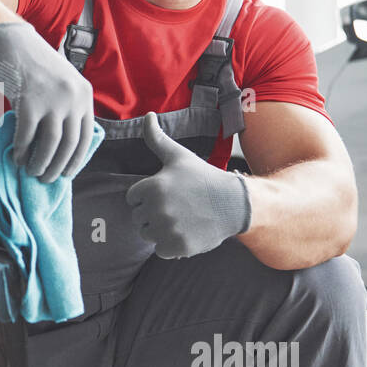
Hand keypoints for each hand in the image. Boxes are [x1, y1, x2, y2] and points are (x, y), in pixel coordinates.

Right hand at [0, 21, 94, 181]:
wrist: (13, 43)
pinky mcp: (29, 102)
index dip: (75, 160)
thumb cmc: (35, 66)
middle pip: (69, 144)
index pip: (85, 136)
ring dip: (40, 163)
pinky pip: (26, 135)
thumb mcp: (62, 84)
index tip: (66, 173)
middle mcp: (72, 97)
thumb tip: (61, 149)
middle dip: (57, 167)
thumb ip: (67, 109)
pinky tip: (16, 157)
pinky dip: (21, 151)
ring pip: (50, 144)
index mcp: (84, 95)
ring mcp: (51, 99)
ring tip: (32, 172)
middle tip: (46, 179)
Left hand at [125, 113, 251, 259]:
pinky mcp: (177, 246)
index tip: (167, 193)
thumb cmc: (203, 178)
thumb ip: (157, 138)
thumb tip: (147, 116)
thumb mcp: (178, 156)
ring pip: (148, 234)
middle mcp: (156, 209)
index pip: (132, 198)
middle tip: (177, 206)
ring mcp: (167, 229)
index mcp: (151, 187)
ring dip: (160, 230)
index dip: (148, 196)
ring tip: (182, 218)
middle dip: (153, 214)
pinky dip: (171, 245)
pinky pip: (160, 250)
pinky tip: (187, 231)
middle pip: (138, 218)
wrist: (234, 203)